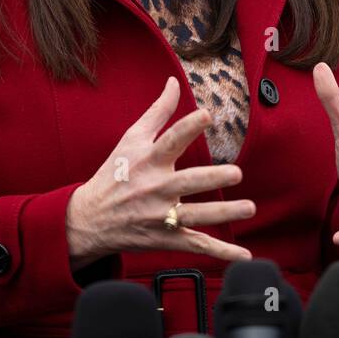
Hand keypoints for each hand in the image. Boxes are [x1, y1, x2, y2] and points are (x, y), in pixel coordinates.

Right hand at [66, 76, 254, 268]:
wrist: (90, 219)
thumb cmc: (114, 173)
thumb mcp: (131, 139)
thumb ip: (157, 111)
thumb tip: (174, 82)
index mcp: (148, 160)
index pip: (170, 141)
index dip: (188, 127)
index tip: (207, 115)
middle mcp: (155, 188)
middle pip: (186, 182)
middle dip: (212, 178)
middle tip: (236, 173)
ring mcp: (160, 216)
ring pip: (196, 216)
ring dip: (223, 213)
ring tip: (249, 208)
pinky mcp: (166, 238)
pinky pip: (196, 245)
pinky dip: (220, 253)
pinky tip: (242, 255)